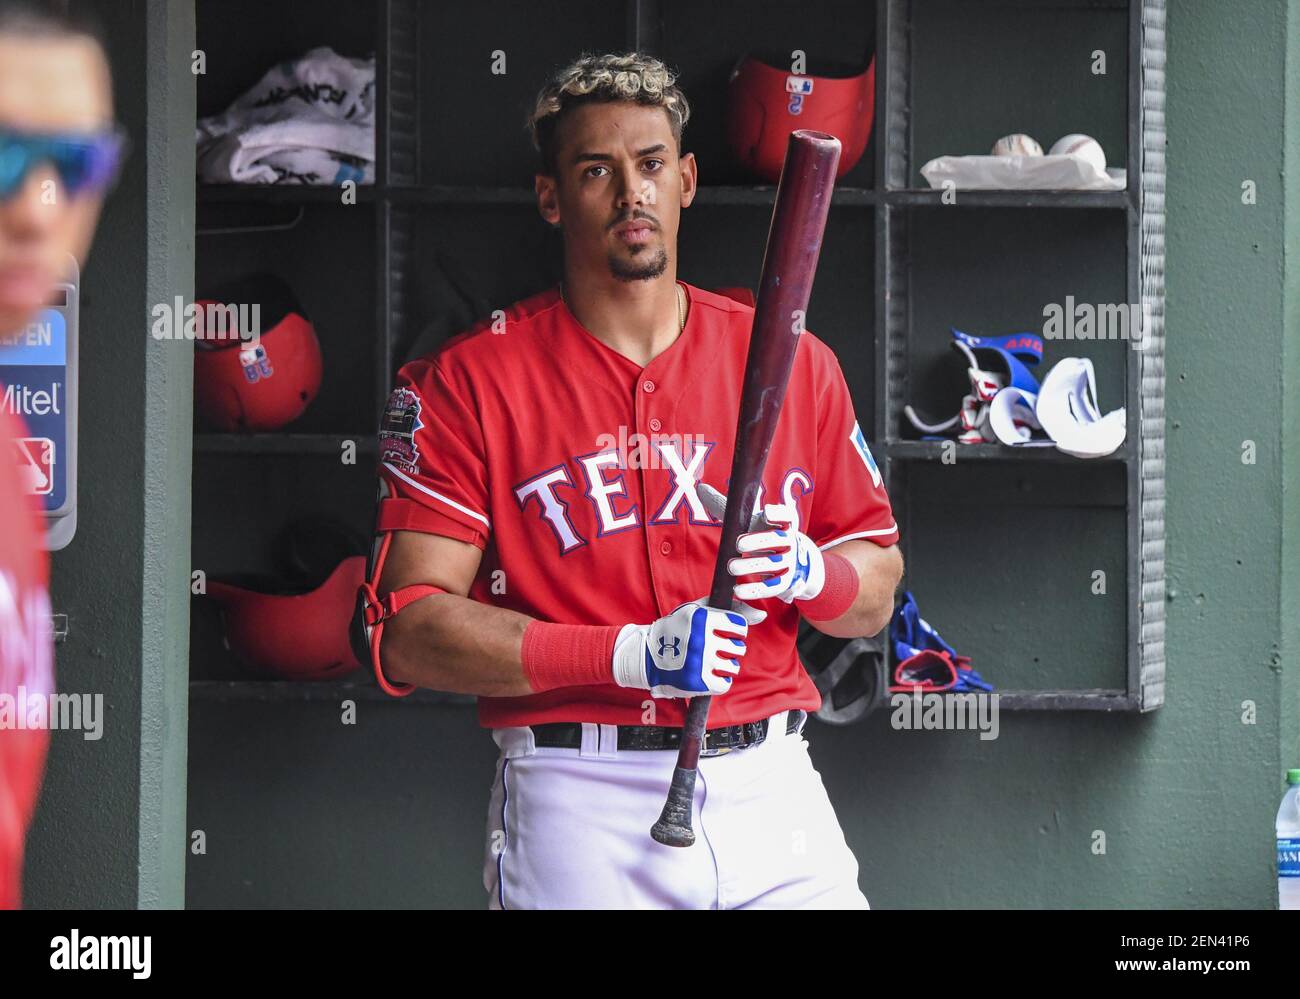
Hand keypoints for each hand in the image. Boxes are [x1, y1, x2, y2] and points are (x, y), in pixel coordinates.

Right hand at [611, 598, 764, 697]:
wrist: (647, 655)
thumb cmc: (676, 629)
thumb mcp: (698, 609)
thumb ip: (731, 608)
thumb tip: (762, 615)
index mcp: (702, 619)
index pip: (740, 626)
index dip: (736, 630)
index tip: (726, 632)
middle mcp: (701, 640)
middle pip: (738, 647)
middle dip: (731, 648)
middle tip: (716, 647)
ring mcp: (699, 663)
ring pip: (733, 666)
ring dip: (725, 665)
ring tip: (711, 661)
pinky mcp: (697, 682)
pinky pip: (724, 684)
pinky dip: (719, 680)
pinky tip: (709, 673)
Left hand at [698, 482, 825, 605]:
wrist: (788, 559)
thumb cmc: (761, 533)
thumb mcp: (747, 519)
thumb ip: (725, 506)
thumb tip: (699, 487)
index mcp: (781, 522)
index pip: (786, 515)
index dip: (778, 514)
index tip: (766, 512)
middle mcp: (788, 540)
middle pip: (777, 539)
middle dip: (758, 541)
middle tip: (738, 543)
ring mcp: (788, 562)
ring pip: (773, 564)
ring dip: (752, 566)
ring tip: (732, 568)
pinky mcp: (784, 582)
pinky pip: (772, 587)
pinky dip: (755, 590)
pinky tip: (738, 591)